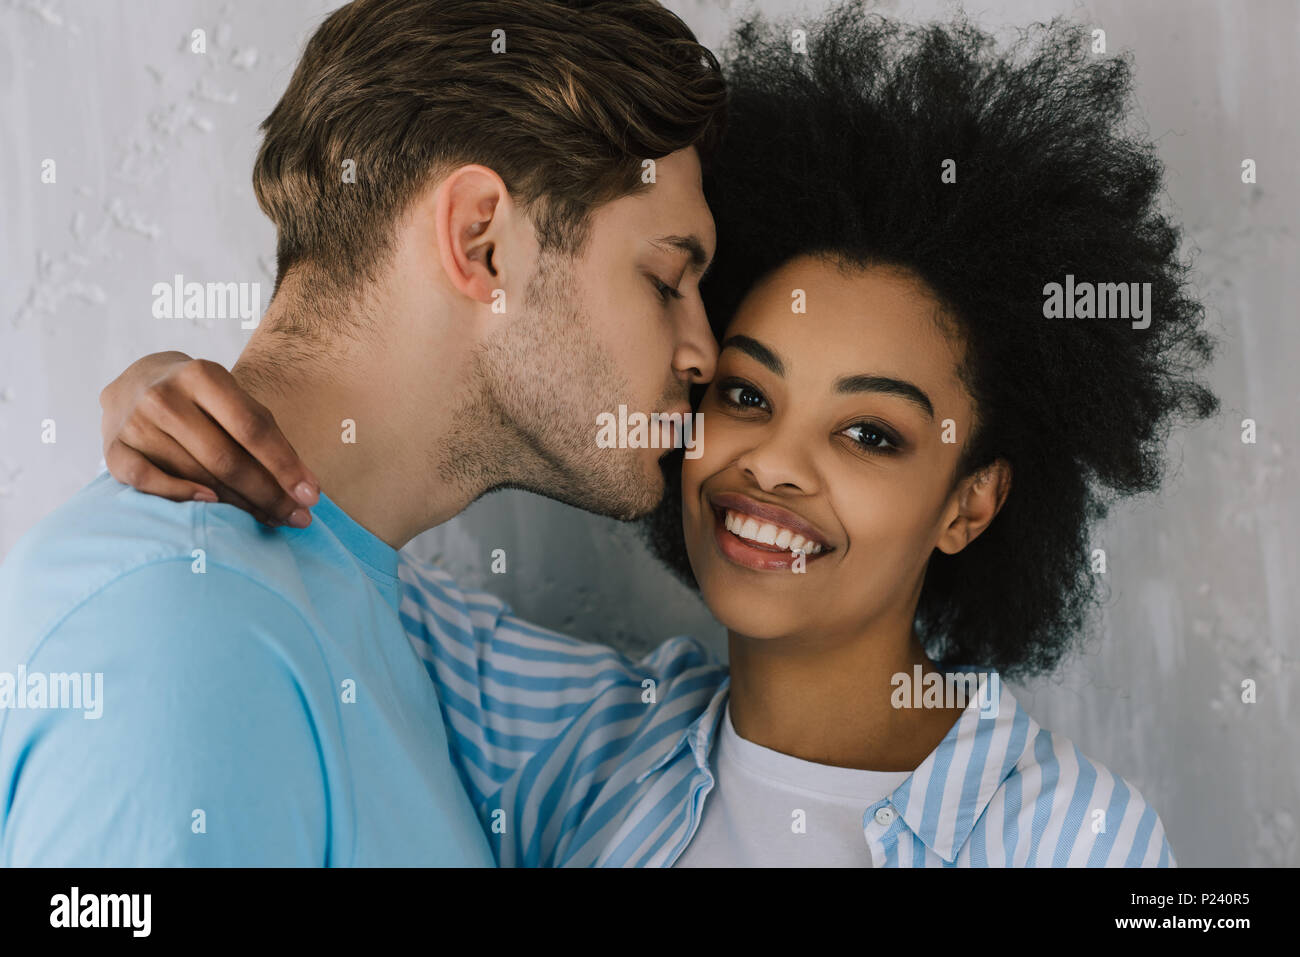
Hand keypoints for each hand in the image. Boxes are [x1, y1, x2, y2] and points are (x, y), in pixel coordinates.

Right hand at [100, 352, 319, 525]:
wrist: (136, 381)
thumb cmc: (200, 398)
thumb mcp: (232, 399)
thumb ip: (266, 436)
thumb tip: (306, 487)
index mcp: (202, 376)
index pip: (251, 428)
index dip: (284, 466)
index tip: (310, 496)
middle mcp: (164, 396)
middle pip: (226, 459)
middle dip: (268, 494)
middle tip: (297, 518)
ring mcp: (134, 423)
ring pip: (196, 476)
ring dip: (239, 505)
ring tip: (271, 519)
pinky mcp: (114, 449)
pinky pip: (149, 483)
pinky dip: (182, 497)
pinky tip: (213, 505)